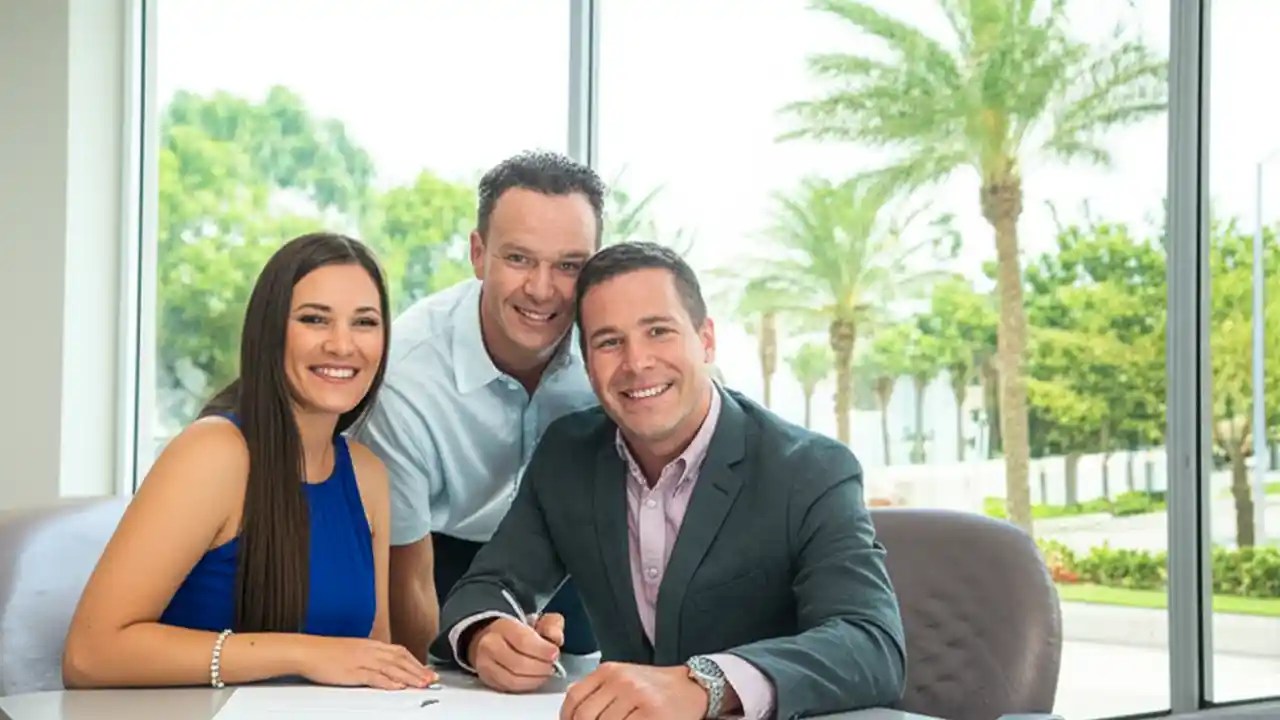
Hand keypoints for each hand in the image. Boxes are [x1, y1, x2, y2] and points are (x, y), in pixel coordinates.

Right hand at [297, 636, 437, 689]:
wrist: (307, 651)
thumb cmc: (326, 652)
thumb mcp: (353, 650)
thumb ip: (369, 656)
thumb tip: (383, 664)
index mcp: (371, 645)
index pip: (400, 652)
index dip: (415, 661)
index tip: (426, 670)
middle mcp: (370, 651)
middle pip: (400, 660)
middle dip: (418, 670)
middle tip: (431, 679)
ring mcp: (362, 660)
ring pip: (391, 668)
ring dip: (409, 677)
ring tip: (422, 684)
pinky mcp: (352, 671)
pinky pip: (373, 676)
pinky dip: (387, 682)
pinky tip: (397, 686)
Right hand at [467, 614, 563, 692]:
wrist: (496, 640)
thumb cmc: (520, 632)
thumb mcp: (540, 621)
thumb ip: (551, 625)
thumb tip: (556, 637)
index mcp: (503, 626)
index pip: (523, 641)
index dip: (542, 650)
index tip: (555, 653)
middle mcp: (490, 645)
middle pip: (518, 663)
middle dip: (541, 667)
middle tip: (552, 665)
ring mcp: (486, 664)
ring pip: (513, 679)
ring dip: (535, 678)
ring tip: (546, 672)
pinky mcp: (488, 679)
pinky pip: (509, 688)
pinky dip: (527, 685)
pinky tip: (536, 679)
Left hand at [559, 662, 707, 719]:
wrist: (692, 687)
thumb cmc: (656, 687)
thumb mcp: (623, 678)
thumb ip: (597, 690)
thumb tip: (570, 710)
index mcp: (610, 671)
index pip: (575, 697)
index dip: (567, 717)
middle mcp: (622, 681)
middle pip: (586, 716)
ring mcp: (638, 697)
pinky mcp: (653, 715)